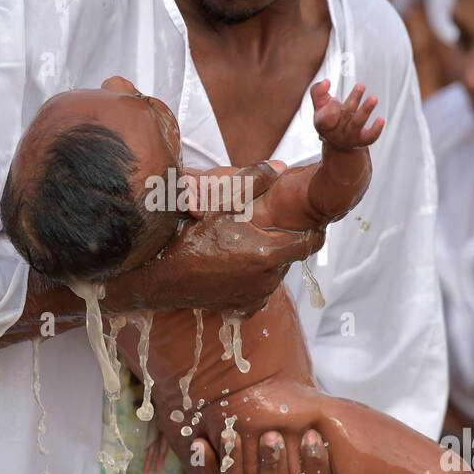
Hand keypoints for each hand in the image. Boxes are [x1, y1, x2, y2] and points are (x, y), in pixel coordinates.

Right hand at [106, 161, 323, 314]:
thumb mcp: (220, 204)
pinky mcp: (242, 308)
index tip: (306, 223)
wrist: (161, 278)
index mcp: (267, 253)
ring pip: (274, 274)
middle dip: (280, 243)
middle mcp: (267, 279)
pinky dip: (251, 281)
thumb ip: (253, 181)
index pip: (310, 242)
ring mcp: (255, 297)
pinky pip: (258, 292)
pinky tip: (233, 268)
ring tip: (241, 247)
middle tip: (259, 230)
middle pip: (289, 257)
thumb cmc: (190, 239)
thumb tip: (280, 165)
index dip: (311, 231)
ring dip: (265, 261)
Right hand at [312, 81, 383, 149]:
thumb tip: (326, 82)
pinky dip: (376, 129)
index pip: (325, 119)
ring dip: (366, 110)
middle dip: (354, 100)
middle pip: (344, 116)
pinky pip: (369, 137)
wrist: (338, 142)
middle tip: (360, 86)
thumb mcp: (320, 106)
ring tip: (373, 99)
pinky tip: (381, 119)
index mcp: (322, 124)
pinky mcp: (361, 140)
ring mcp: (349, 137)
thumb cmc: (329, 120)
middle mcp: (335, 133)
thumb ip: (318, 92)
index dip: (330, 109)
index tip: (334, 99)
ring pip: (357, 124)